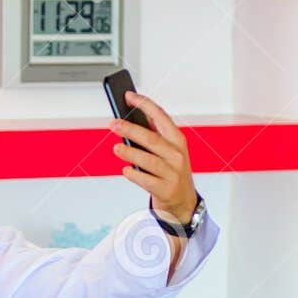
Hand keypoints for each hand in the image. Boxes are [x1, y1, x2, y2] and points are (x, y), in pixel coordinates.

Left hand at [108, 92, 198, 224]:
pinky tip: (125, 170)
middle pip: (151, 138)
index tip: (128, 96)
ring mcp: (173, 173)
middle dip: (131, 129)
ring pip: (148, 160)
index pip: (161, 116)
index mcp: (177, 140)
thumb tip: (128, 118)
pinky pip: (146, 181)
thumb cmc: (171, 171)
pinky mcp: (166, 190)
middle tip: (113, 124)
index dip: (144, 104)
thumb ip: (154, 134)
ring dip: (130, 153)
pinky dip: (134, 174)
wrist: (183, 202)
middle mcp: (177, 155)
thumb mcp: (169, 150)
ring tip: (116, 148)